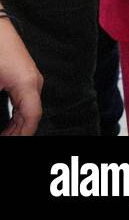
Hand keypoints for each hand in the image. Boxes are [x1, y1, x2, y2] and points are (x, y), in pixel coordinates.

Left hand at [0, 17, 41, 135]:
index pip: (31, 117)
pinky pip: (24, 102)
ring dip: (16, 126)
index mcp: (28, 83)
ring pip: (28, 110)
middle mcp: (33, 82)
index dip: (21, 135)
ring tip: (6, 136)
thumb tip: (1, 123)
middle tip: (4, 141)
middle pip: (31, 116)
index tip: (8, 143)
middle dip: (18, 133)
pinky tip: (7, 125)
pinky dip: (16, 118)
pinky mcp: (22, 76)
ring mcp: (30, 78)